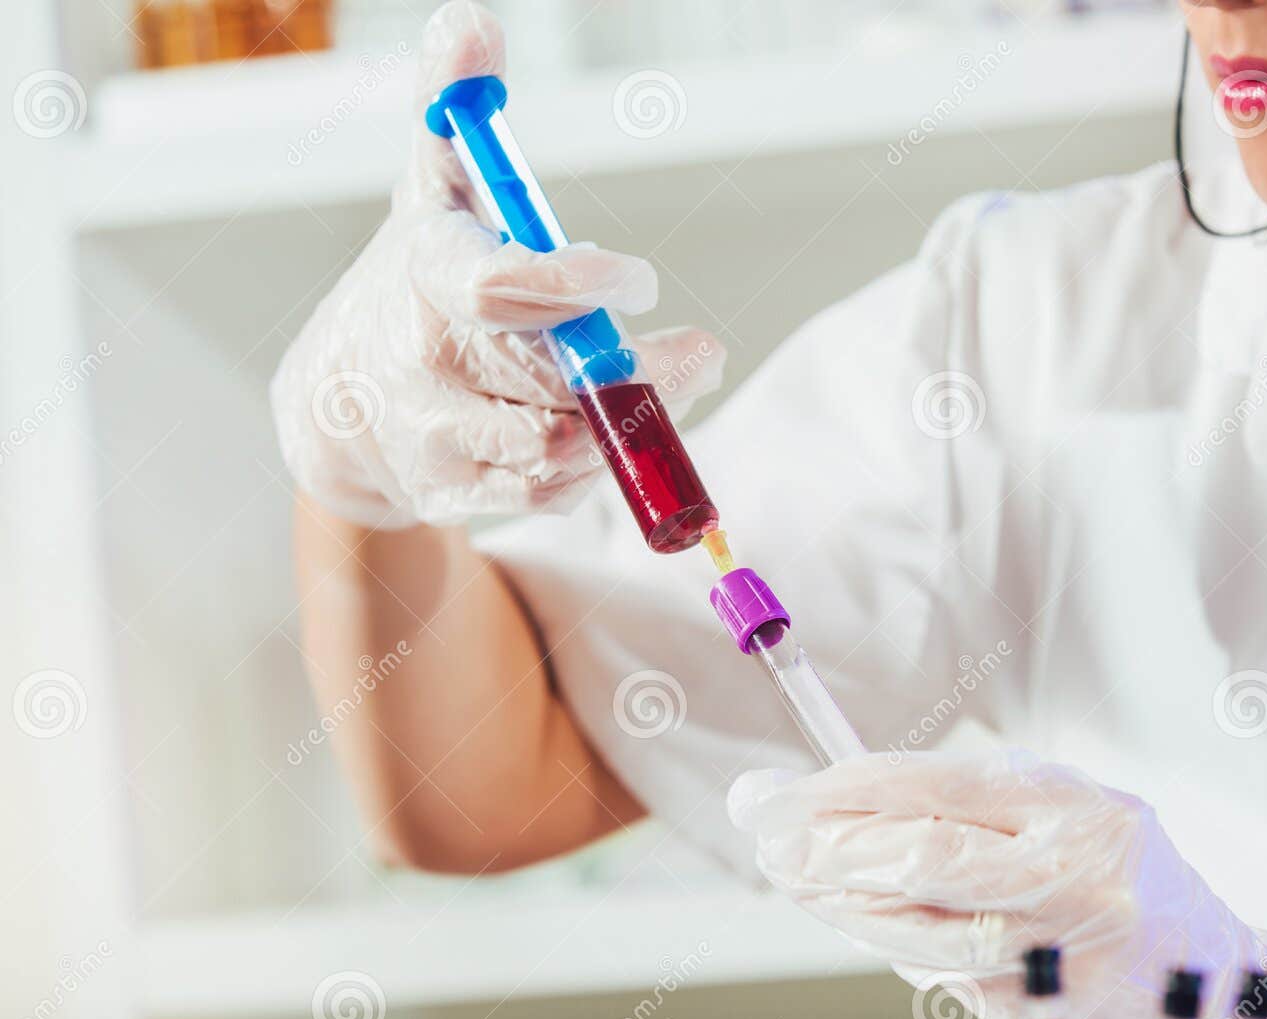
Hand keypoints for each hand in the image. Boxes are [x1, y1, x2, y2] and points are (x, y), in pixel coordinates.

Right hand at [270, 1, 724, 527]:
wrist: (342, 395)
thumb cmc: (420, 277)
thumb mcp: (435, 185)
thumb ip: (457, 108)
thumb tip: (470, 26)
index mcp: (426, 271)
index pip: (500, 288)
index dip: (578, 289)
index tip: (638, 278)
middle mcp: (423, 359)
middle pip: (549, 382)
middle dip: (639, 370)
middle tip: (696, 352)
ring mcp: (434, 435)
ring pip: (560, 447)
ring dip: (625, 421)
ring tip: (659, 386)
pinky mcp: (450, 494)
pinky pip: (548, 494)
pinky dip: (593, 467)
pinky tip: (607, 432)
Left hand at [729, 749, 1266, 1018]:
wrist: (1212, 976)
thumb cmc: (1119, 865)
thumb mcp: (1066, 802)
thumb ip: (973, 796)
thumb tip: (847, 796)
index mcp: (1079, 811)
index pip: (941, 791)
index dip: (852, 789)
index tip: (791, 789)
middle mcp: (1073, 884)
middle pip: (923, 864)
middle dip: (831, 850)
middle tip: (769, 836)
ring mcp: (1056, 958)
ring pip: (917, 932)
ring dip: (841, 904)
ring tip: (793, 873)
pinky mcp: (1040, 1016)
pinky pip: (940, 974)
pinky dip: (891, 941)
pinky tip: (857, 916)